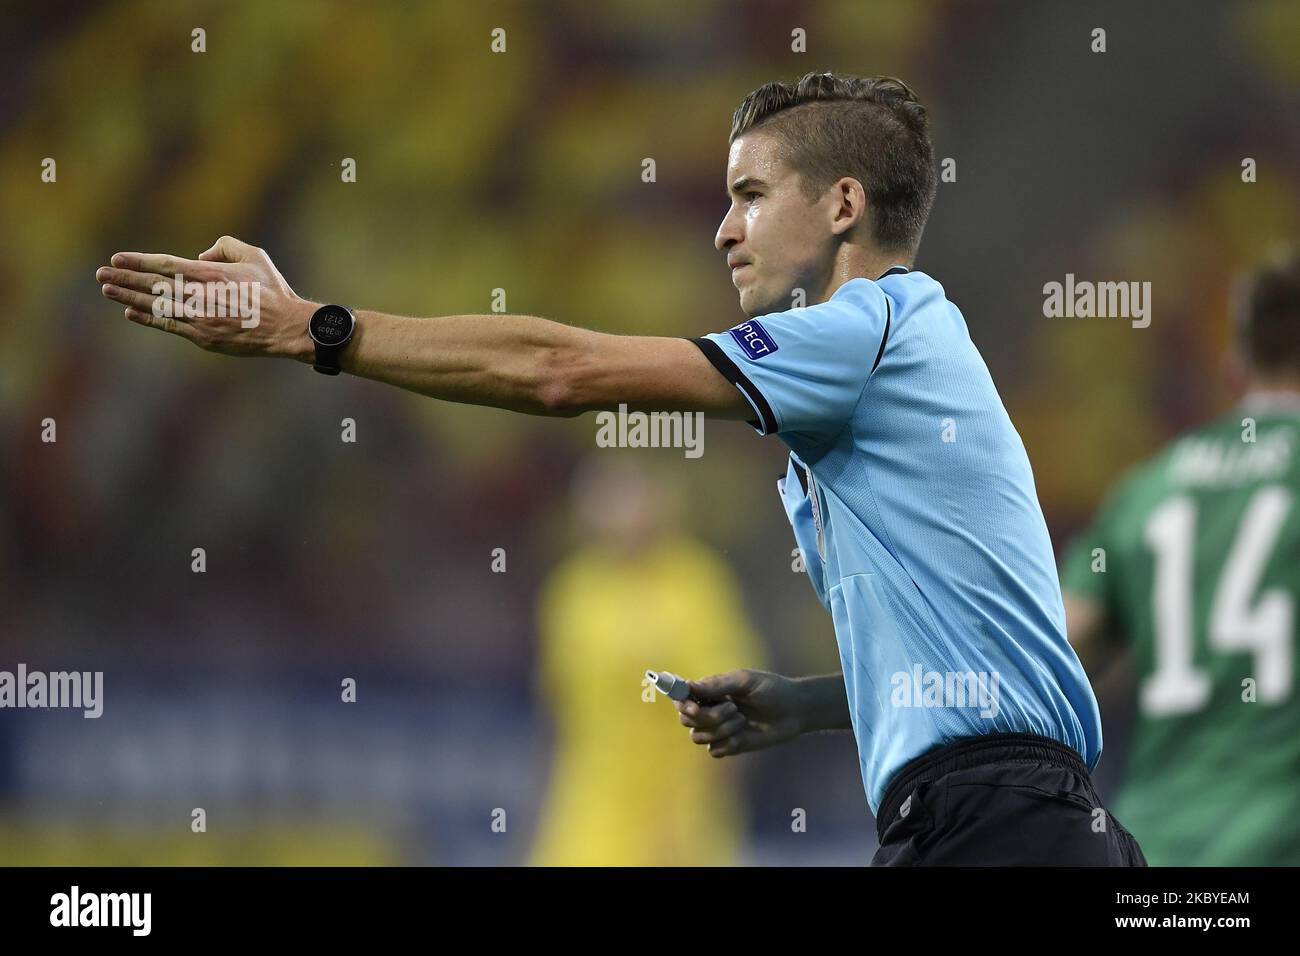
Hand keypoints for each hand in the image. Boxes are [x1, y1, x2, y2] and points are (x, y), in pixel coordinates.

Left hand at [95, 236, 313, 360]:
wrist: (286, 327)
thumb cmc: (273, 291)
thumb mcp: (255, 256)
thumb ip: (225, 246)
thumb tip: (201, 254)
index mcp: (211, 274)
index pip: (165, 265)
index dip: (138, 261)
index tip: (117, 258)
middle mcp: (200, 295)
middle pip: (153, 284)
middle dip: (125, 278)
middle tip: (102, 274)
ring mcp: (200, 318)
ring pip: (156, 305)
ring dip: (129, 297)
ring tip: (108, 290)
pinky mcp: (203, 337)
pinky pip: (169, 325)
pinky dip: (148, 319)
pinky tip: (131, 312)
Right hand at [675, 668, 806, 757]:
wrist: (794, 710)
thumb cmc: (771, 689)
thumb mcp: (744, 681)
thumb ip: (716, 685)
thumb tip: (688, 685)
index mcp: (710, 691)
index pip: (682, 698)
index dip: (682, 703)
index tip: (694, 705)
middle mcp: (710, 709)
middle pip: (686, 719)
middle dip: (707, 716)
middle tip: (733, 708)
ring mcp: (718, 729)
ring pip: (698, 736)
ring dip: (720, 729)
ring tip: (742, 719)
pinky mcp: (729, 746)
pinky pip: (714, 750)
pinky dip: (727, 743)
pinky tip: (743, 736)